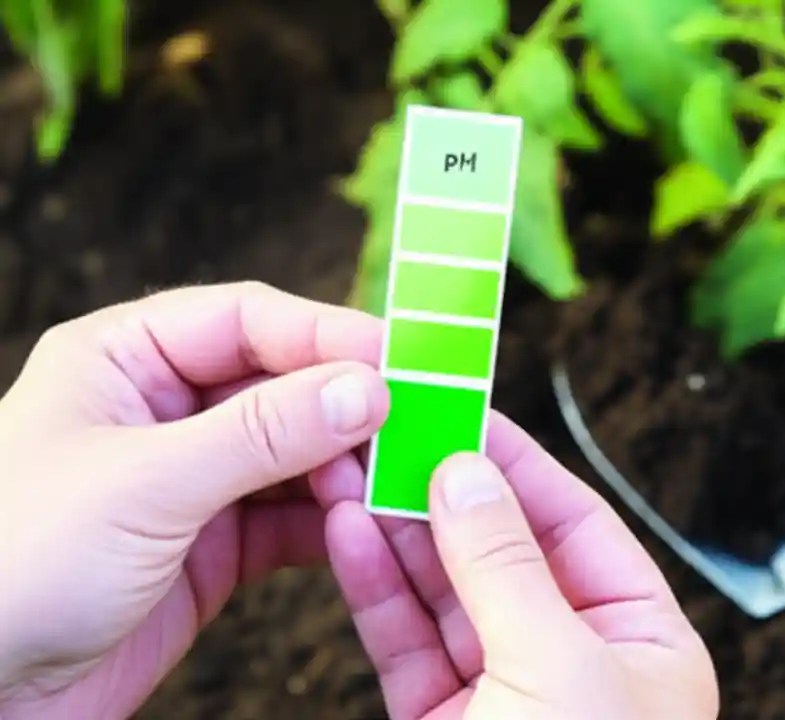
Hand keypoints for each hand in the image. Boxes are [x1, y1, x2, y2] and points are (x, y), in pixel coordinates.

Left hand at [0, 282, 389, 717]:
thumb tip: (364, 388)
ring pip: (298, 452)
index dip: (327, 334)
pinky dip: (333, 521)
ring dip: (348, 466)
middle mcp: (163, 409)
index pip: (247, 319)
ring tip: (395, 480)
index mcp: (123, 359)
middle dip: (348, 404)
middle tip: (417, 422)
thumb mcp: (145, 483)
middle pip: (284, 383)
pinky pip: (292, 517)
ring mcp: (193, 479)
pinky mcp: (214, 545)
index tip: (399, 360)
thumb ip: (263, 432)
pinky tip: (364, 524)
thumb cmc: (15, 564)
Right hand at [325, 413, 718, 719]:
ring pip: (448, 592)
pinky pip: (410, 643)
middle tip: (390, 427)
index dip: (518, 464)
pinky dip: (378, 588)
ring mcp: (507, 695)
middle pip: (506, 550)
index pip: (579, 525)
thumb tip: (470, 473)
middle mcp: (578, 662)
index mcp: (643, 643)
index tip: (461, 409)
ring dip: (399, 528)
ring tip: (352, 466)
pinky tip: (349, 533)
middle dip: (445, 488)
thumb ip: (509, 569)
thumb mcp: (557, 673)